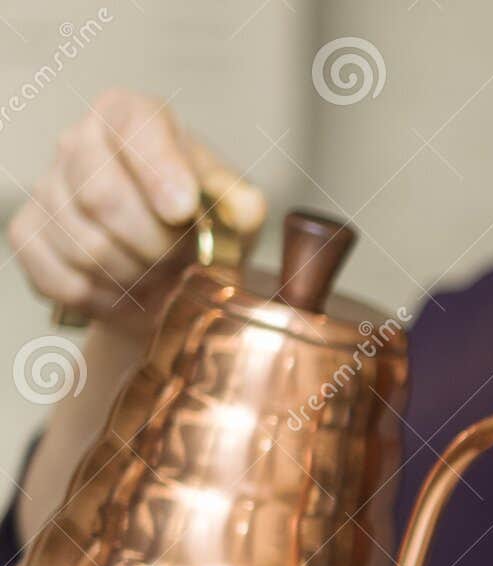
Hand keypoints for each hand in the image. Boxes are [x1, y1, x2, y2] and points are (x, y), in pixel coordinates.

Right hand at [7, 89, 265, 332]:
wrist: (169, 266)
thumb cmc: (201, 225)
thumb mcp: (234, 209)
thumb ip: (241, 204)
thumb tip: (242, 208)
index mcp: (130, 117)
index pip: (134, 128)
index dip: (158, 171)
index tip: (183, 210)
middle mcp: (79, 142)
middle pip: (102, 197)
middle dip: (155, 245)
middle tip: (181, 260)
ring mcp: (47, 187)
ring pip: (84, 246)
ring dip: (135, 278)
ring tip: (160, 276)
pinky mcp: (29, 235)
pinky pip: (63, 280)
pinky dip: (106, 301)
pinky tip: (128, 293)